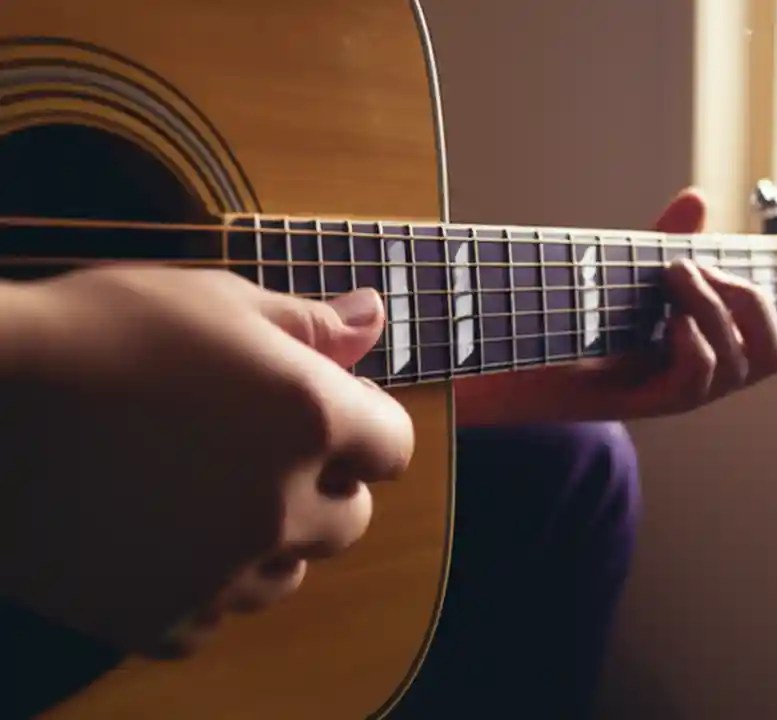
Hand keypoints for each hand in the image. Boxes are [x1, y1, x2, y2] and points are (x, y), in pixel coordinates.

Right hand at [0, 267, 412, 656]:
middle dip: (321, 486)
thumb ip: (310, 323)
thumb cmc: (100, 329)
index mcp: (312, 419)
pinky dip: (199, 585)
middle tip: (256, 450)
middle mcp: (281, 505)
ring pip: (286, 573)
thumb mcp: (216, 301)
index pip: (393, 447)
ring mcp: (221, 570)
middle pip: (349, 519)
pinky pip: (212, 615)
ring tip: (201, 492)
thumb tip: (373, 318)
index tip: (324, 410)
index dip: (363, 426)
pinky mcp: (157, 615)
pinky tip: (158, 537)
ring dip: (266, 539)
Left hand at [454, 188, 776, 424]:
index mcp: (699, 352)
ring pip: (737, 368)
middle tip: (691, 267)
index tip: (705, 262)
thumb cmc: (556, 315)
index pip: (771, 344)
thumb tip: (698, 198)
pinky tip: (669, 323)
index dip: (755, 300)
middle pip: (770, 356)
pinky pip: (692, 386)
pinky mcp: (631, 405)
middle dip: (746, 300)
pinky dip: (692, 346)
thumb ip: (663, 242)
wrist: (494, 349)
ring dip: (713, 311)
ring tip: (671, 278)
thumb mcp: (621, 273)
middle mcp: (692, 380)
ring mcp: (666, 397)